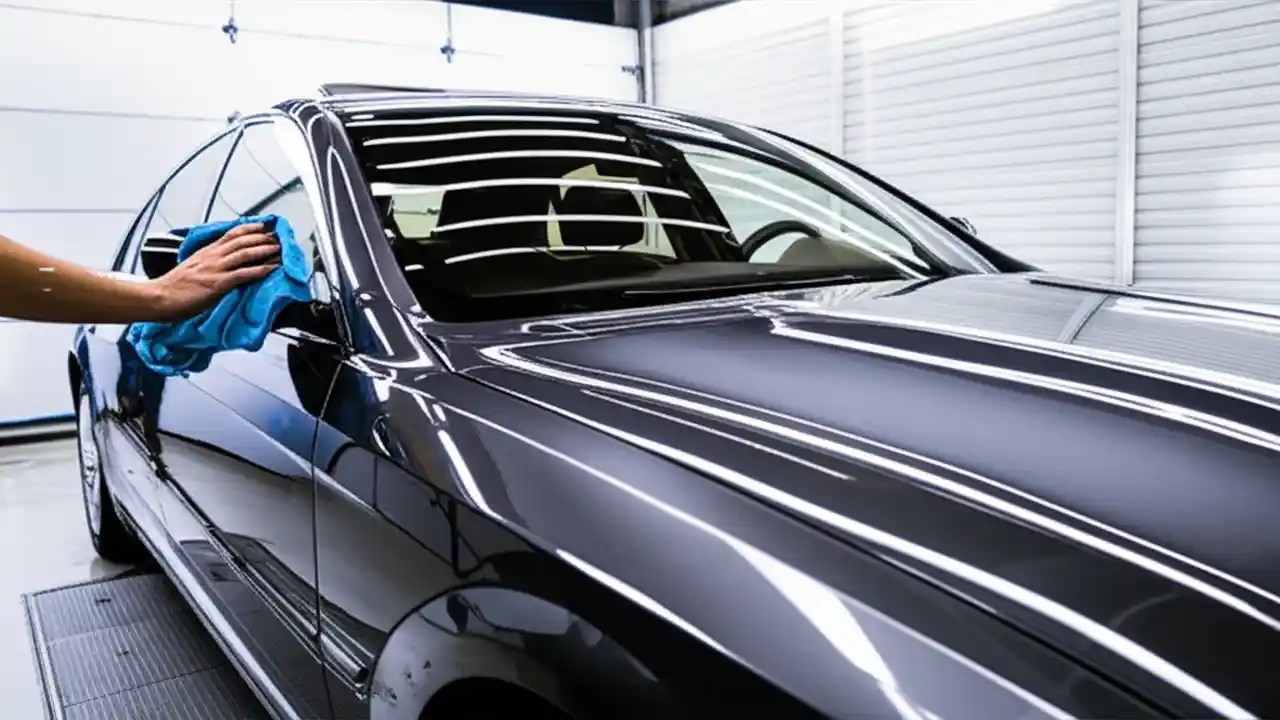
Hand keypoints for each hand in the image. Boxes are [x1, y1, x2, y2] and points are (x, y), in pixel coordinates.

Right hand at [149, 223, 280, 320]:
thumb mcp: (193, 266)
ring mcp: (216, 269)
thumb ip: (208, 262)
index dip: (250, 228)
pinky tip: (271, 269)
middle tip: (279, 236)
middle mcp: (213, 256)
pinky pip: (244, 274)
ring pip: (245, 253)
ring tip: (280, 249)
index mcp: (207, 251)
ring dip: (266, 250)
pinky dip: (260, 270)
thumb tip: (223, 262)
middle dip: (263, 237)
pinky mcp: (218, 283)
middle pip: (243, 240)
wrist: (159, 297)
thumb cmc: (174, 287)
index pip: (232, 233)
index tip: (264, 226)